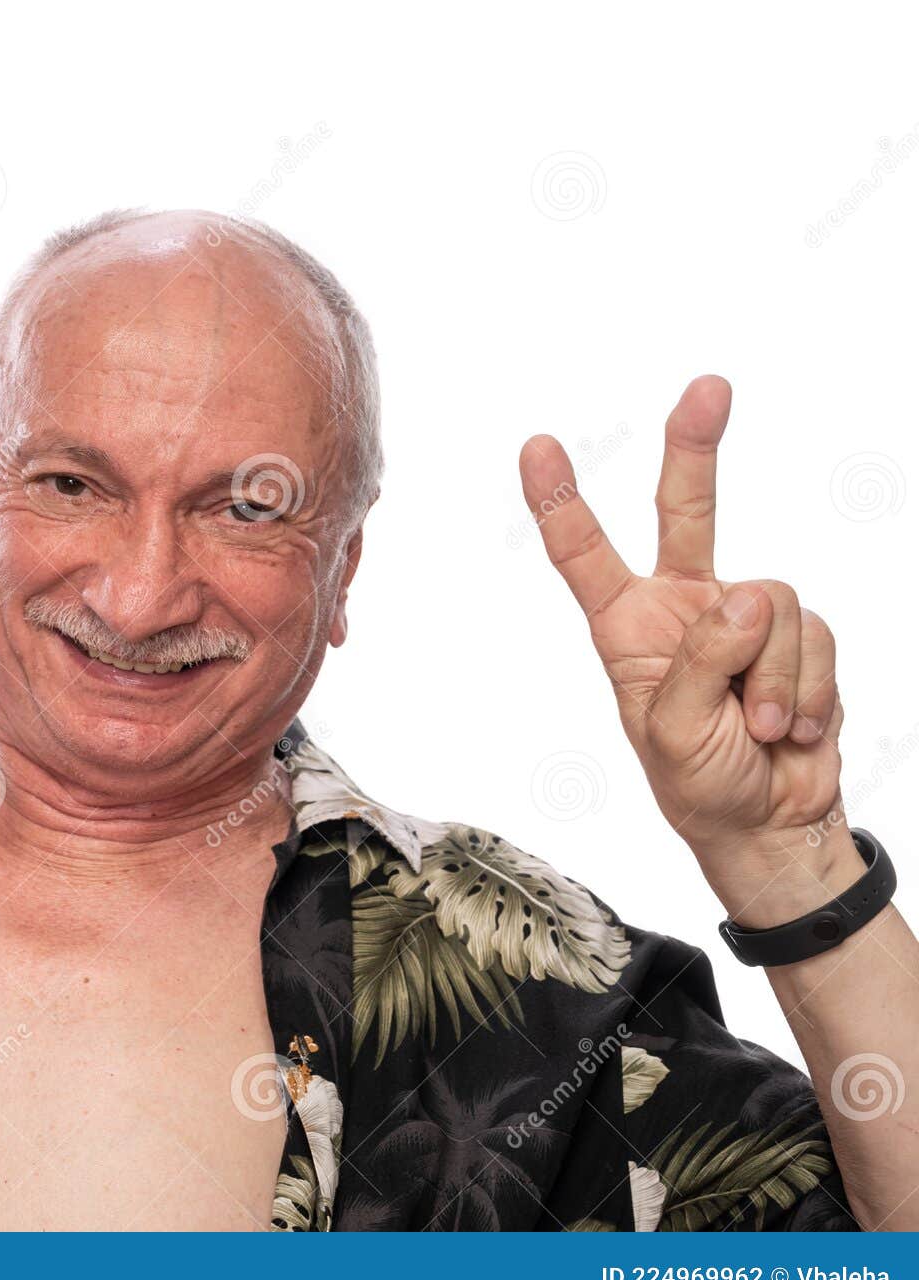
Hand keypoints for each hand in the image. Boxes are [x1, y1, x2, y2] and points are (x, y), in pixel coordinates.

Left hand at [519, 376, 863, 922]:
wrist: (769, 821)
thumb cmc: (701, 783)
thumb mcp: (675, 733)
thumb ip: (701, 664)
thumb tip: (743, 598)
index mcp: (627, 627)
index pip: (585, 555)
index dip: (561, 501)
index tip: (536, 447)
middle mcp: (684, 606)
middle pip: (688, 512)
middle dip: (696, 448)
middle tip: (708, 387)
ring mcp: (744, 617)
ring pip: (772, 603)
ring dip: (772, 678)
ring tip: (757, 726)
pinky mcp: (797, 635)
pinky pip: (814, 638)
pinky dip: (807, 688)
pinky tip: (791, 726)